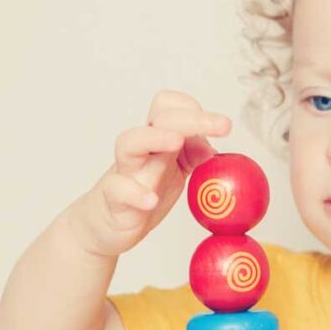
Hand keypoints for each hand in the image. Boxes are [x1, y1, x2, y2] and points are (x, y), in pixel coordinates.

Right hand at [65, 90, 230, 257]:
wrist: (107, 223)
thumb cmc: (145, 189)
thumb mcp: (176, 171)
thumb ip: (194, 157)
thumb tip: (212, 149)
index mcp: (160, 139)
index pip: (170, 106)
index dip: (193, 109)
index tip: (221, 126)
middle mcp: (143, 150)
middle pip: (160, 119)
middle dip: (193, 118)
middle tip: (224, 125)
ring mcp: (126, 171)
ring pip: (129, 142)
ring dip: (154, 137)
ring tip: (176, 142)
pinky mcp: (114, 198)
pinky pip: (118, 190)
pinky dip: (134, 194)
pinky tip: (151, 201)